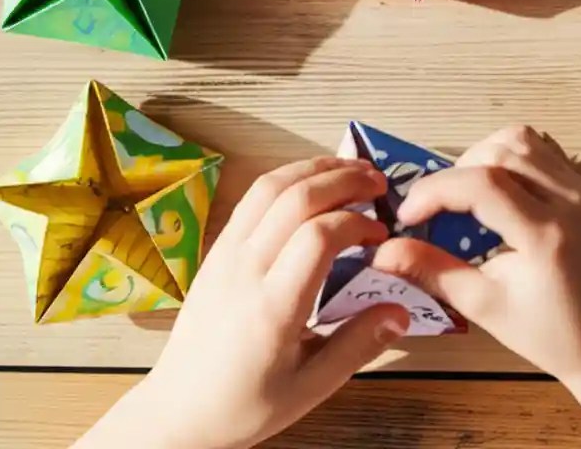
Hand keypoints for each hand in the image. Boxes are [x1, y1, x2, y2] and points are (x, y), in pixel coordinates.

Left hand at [76, 157, 410, 448]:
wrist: (179, 410)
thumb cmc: (244, 405)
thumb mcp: (310, 388)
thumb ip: (358, 345)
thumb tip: (401, 310)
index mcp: (271, 309)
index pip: (318, 237)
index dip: (357, 223)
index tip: (381, 234)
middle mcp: (243, 272)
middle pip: (294, 199)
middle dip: (343, 179)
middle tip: (378, 182)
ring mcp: (223, 256)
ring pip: (267, 188)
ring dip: (312, 170)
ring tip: (349, 169)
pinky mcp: (214, 252)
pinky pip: (250, 201)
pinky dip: (286, 180)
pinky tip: (310, 186)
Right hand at [371, 126, 580, 448]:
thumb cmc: (556, 337)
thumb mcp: (486, 308)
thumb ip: (434, 271)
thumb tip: (383, 252)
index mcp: (546, 235)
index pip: (481, 184)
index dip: (435, 191)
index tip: (409, 216)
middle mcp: (571, 201)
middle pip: (501, 150)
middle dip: (456, 171)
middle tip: (434, 207)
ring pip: (524, 141)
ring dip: (484, 157)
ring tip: (463, 196)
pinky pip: (545, 152)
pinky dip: (512, 158)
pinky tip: (497, 192)